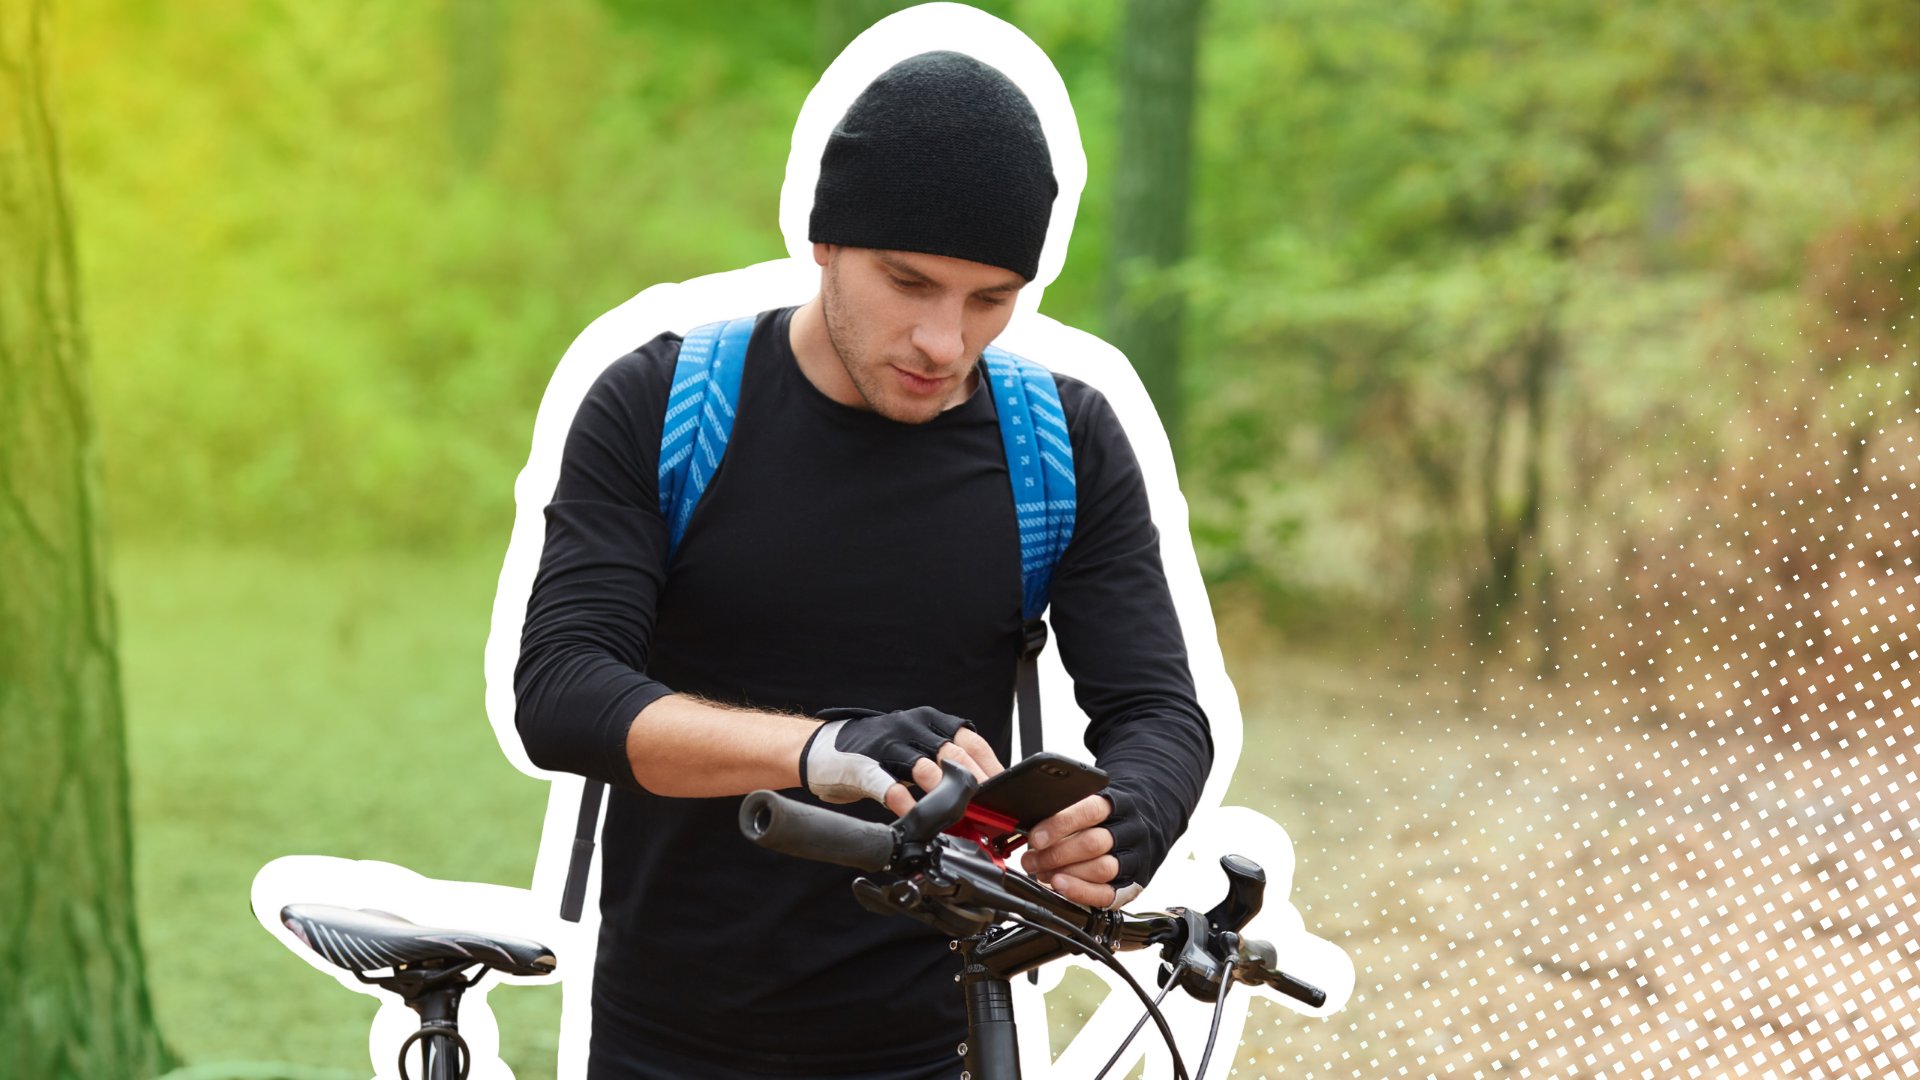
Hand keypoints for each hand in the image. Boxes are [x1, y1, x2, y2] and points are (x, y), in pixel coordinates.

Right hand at [798, 706, 1003, 814]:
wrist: (818, 749)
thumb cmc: (872, 752)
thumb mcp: (913, 751)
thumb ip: (941, 767)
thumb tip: (976, 795)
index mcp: (928, 722)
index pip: (969, 741)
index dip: (990, 766)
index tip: (1005, 790)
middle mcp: (910, 729)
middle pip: (952, 752)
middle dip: (974, 780)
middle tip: (989, 805)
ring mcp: (885, 745)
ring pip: (921, 764)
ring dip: (942, 788)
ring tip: (957, 810)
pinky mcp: (861, 765)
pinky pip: (885, 782)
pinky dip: (901, 800)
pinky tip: (912, 815)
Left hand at [1021, 792, 1144, 908]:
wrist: (1144, 825)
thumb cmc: (1101, 818)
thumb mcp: (1085, 804)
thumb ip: (1062, 811)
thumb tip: (1029, 826)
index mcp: (1118, 804)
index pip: (1090, 810)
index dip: (1060, 824)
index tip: (1036, 837)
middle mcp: (1130, 830)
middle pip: (1094, 843)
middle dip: (1056, 854)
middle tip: (1030, 860)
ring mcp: (1134, 859)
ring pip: (1102, 869)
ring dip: (1066, 874)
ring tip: (1043, 873)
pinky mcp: (1131, 885)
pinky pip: (1107, 893)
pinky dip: (1080, 892)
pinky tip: (1060, 886)